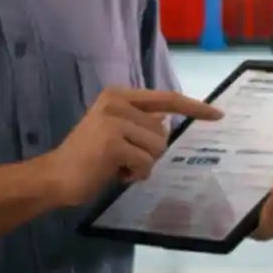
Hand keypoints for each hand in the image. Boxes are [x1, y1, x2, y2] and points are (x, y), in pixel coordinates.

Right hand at [50, 88, 222, 205]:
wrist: (54, 177)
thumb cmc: (86, 158)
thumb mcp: (115, 132)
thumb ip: (139, 123)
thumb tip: (165, 122)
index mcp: (118, 95)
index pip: (166, 98)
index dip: (194, 107)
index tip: (217, 115)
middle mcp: (117, 102)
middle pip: (163, 132)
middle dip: (150, 152)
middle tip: (124, 160)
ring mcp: (114, 121)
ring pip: (157, 148)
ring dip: (143, 165)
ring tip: (119, 166)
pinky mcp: (113, 143)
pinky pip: (146, 163)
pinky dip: (136, 175)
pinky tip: (117, 175)